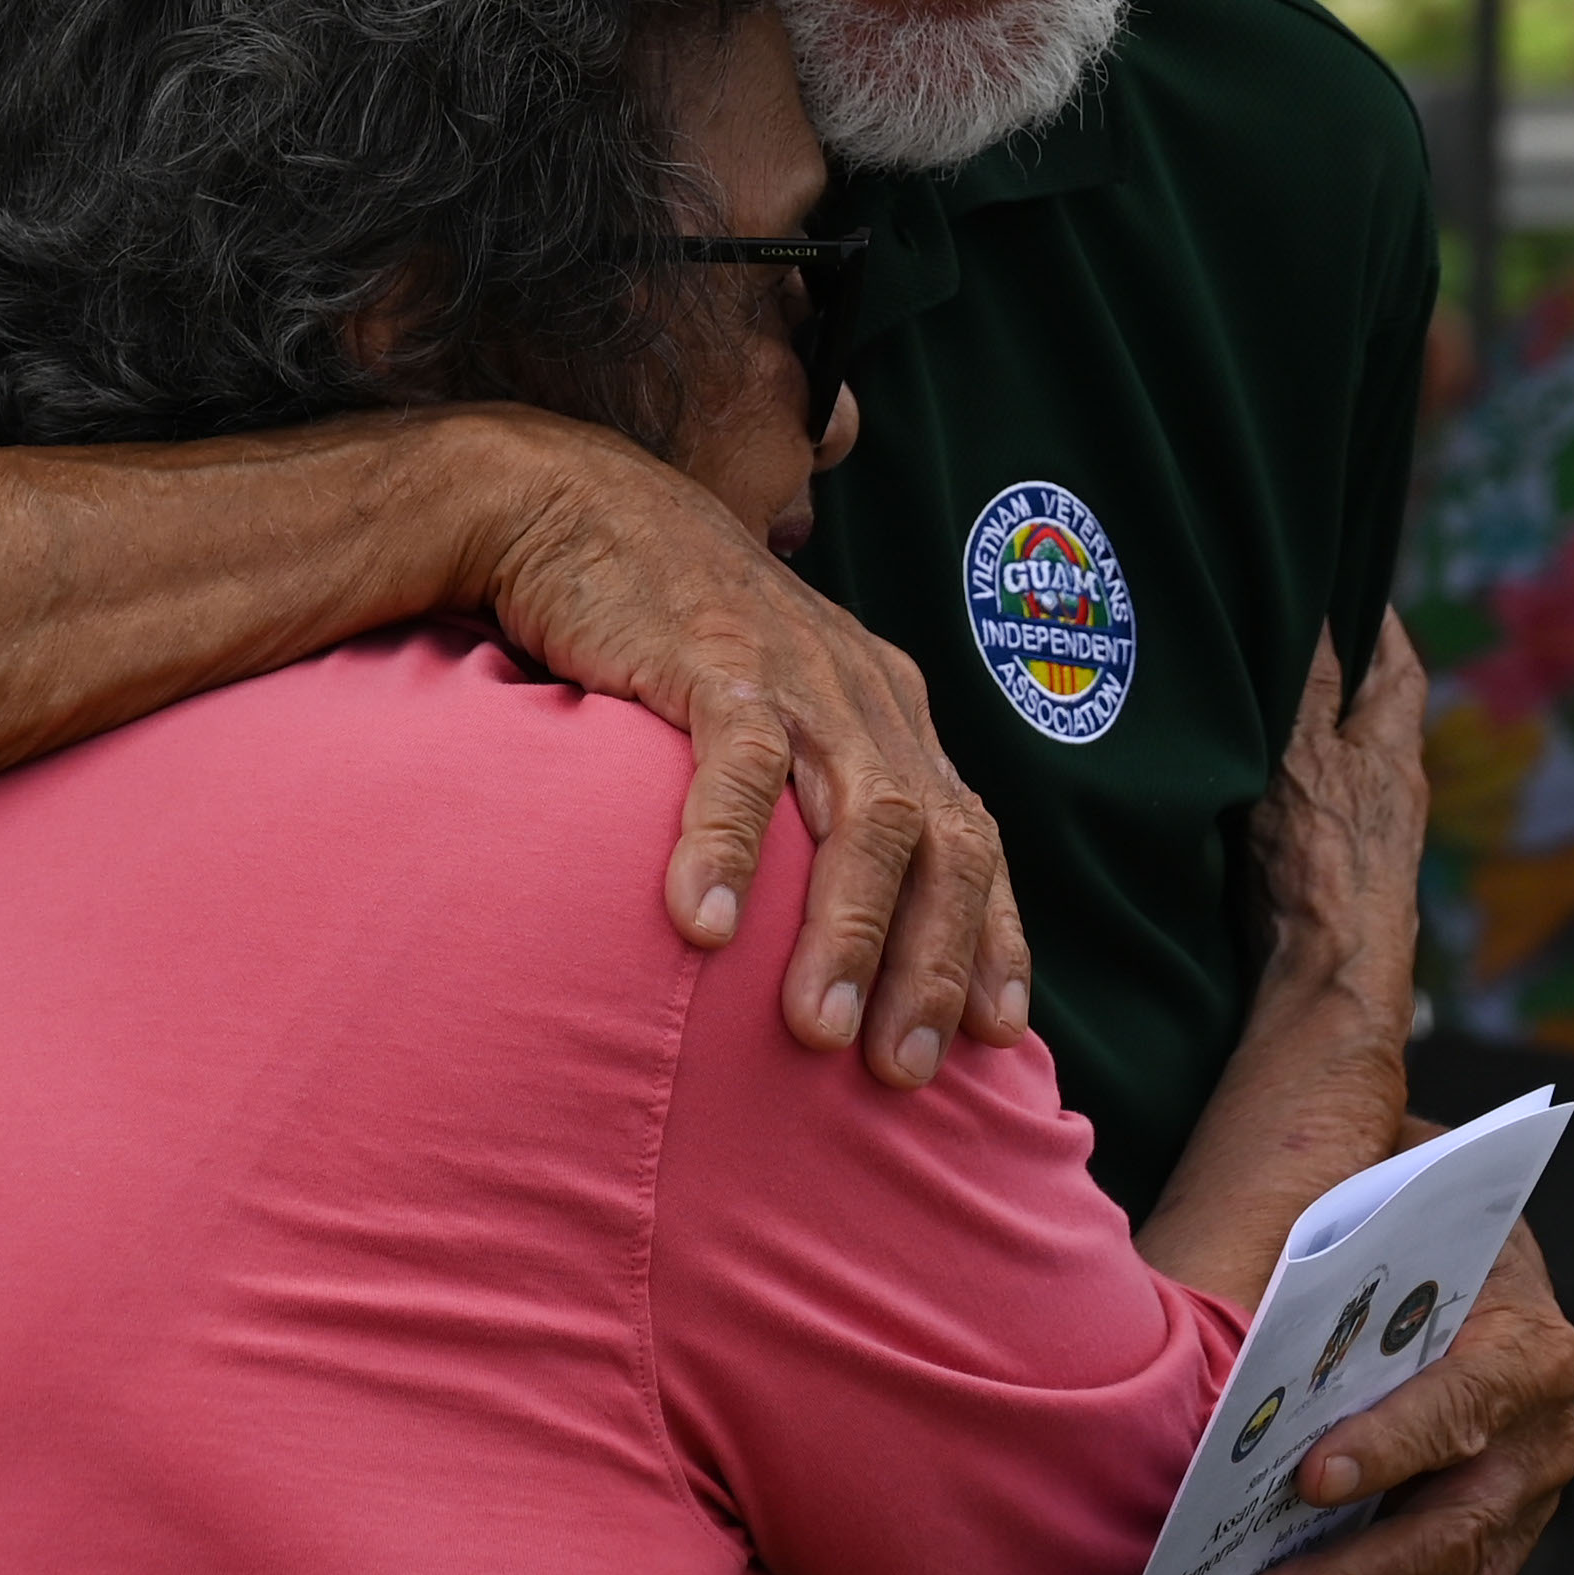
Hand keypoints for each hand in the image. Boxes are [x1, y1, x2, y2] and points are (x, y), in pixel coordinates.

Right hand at [480, 413, 1027, 1087]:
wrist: (575, 504)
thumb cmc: (665, 625)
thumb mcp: (767, 705)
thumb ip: (809, 788)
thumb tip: (820, 916)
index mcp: (885, 708)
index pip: (971, 833)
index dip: (992, 935)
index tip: (998, 1035)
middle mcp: (862, 693)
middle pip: (939, 840)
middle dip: (934, 962)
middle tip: (908, 1070)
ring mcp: (795, 675)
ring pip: (864, 812)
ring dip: (850, 929)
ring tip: (818, 1030)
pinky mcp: (712, 660)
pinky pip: (738, 764)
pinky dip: (726, 846)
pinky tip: (704, 928)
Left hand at [1223, 1219, 1573, 1574]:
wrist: (1446, 1229)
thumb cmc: (1391, 1221)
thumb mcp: (1362, 1215)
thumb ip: (1319, 1270)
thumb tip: (1220, 1345)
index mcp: (1524, 1339)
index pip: (1465, 1403)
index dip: (1392, 1445)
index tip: (1309, 1479)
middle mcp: (1543, 1433)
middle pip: (1455, 1527)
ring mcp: (1522, 1504)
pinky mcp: (1490, 1553)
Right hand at [1246, 619, 1427, 957]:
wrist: (1327, 969)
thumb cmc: (1322, 857)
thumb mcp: (1308, 753)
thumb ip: (1312, 688)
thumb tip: (1320, 616)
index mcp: (1394, 746)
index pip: (1398, 666)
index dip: (1380, 624)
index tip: (1354, 582)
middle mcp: (1390, 787)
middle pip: (1374, 711)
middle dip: (1345, 672)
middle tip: (1303, 631)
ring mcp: (1365, 832)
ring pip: (1344, 759)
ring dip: (1314, 728)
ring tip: (1266, 693)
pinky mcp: (1333, 870)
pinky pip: (1318, 801)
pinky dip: (1293, 777)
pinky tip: (1253, 775)